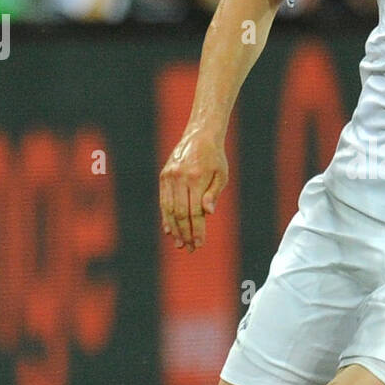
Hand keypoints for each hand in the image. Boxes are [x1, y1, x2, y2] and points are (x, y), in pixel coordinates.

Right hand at [159, 127, 228, 250]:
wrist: (199, 136)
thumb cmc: (215, 158)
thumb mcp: (221, 174)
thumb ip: (213, 193)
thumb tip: (208, 213)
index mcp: (196, 178)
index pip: (195, 211)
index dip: (197, 230)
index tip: (199, 244)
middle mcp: (180, 178)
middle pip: (180, 213)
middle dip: (185, 233)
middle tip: (189, 248)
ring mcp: (169, 177)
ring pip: (169, 209)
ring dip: (174, 228)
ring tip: (179, 243)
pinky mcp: (164, 176)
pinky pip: (163, 200)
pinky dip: (166, 216)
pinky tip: (169, 229)